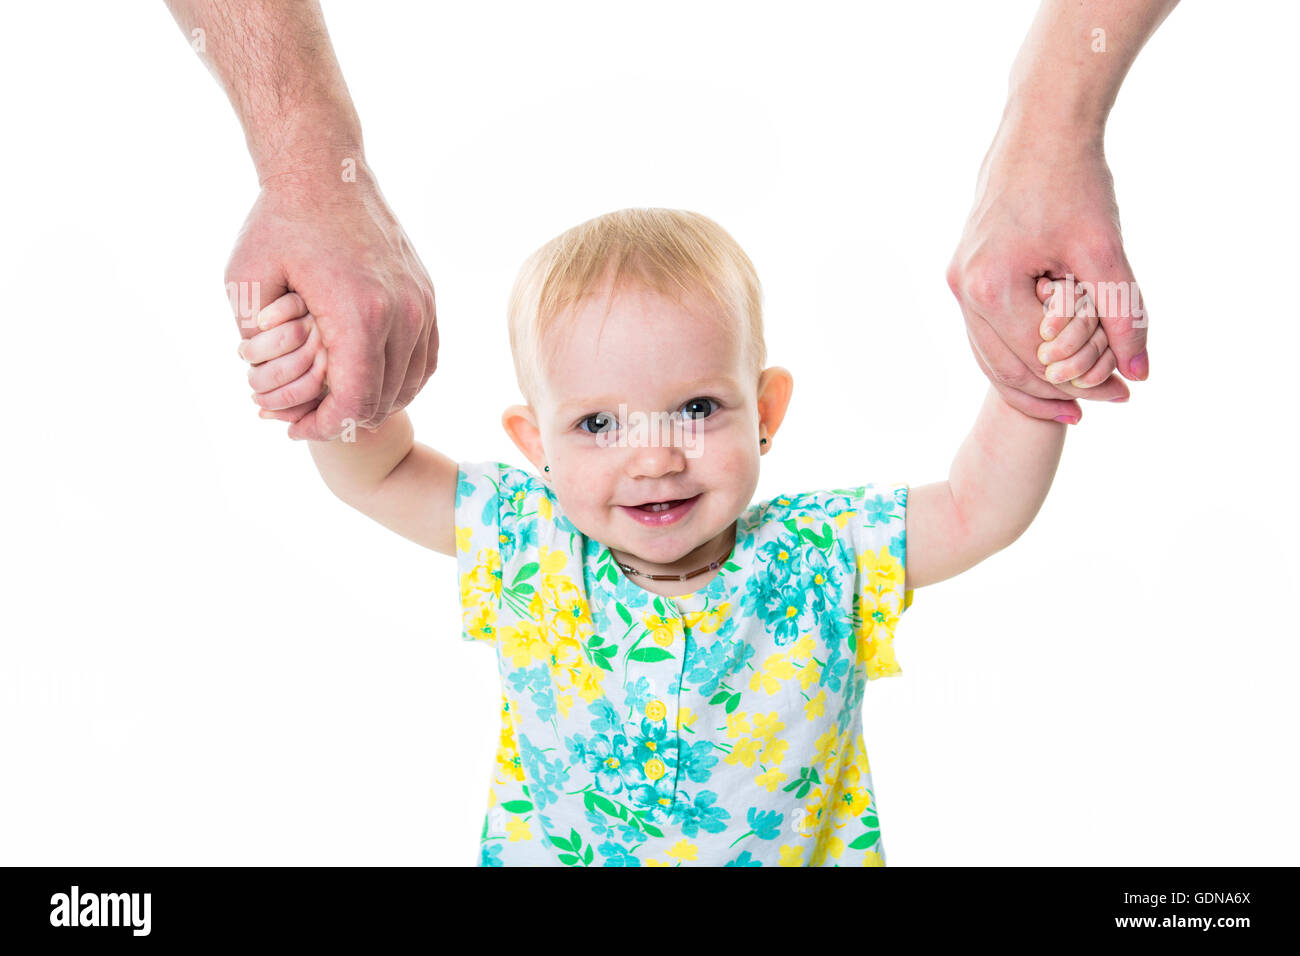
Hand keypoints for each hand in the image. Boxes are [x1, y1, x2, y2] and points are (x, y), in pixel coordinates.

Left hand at [227, 155, 437, 440]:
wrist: (326, 170)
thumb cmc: (279, 223)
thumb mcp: (245, 280)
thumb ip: (254, 342)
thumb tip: (264, 389)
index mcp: (359, 312)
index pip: (354, 400)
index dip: (324, 427)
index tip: (294, 429)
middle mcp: (402, 312)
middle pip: (384, 399)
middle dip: (344, 420)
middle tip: (308, 420)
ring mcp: (421, 303)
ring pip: (410, 384)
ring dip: (375, 403)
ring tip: (337, 404)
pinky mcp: (427, 295)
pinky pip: (425, 359)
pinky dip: (400, 380)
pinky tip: (368, 380)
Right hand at [946, 121, 1145, 422]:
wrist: (1040, 127)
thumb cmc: (1074, 181)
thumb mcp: (1105, 251)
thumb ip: (1122, 316)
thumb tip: (1139, 374)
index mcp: (992, 287)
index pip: (1038, 361)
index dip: (1083, 385)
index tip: (1123, 397)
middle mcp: (965, 289)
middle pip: (1007, 370)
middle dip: (1056, 393)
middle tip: (1105, 408)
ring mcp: (960, 281)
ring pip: (991, 357)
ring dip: (1032, 382)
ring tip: (1075, 402)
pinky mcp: (966, 272)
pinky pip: (987, 332)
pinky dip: (1016, 355)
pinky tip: (1048, 363)